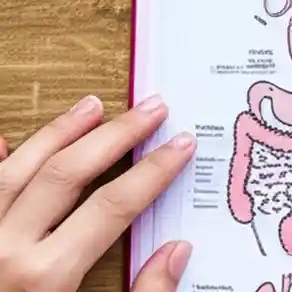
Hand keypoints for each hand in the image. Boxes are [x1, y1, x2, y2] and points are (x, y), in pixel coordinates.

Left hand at [0, 95, 195, 291]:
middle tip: (152, 108)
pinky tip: (4, 139)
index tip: (183, 144)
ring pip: (15, 170)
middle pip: (68, 173)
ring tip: (93, 107)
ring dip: (58, 132)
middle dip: (117, 135)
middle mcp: (4, 252)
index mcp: (46, 278)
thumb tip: (176, 253)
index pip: (114, 205)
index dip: (154, 171)